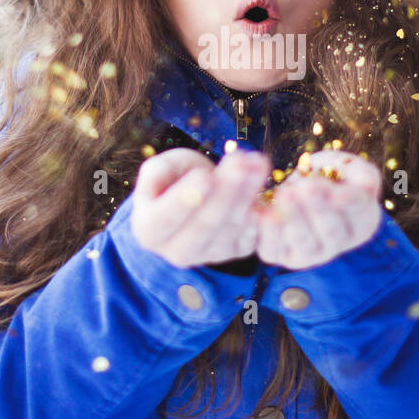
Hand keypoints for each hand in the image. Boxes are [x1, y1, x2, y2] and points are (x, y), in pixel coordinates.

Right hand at [130, 146, 270, 268]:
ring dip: (248, 193)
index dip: (185, 199)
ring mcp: (208, 255)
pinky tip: (269, 186)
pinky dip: (262, 211)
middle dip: (225, 191)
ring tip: (258, 163)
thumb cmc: (174, 180)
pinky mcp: (235, 252)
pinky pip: (251, 235)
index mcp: (149, 230)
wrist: (195, 198)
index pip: (165, 218)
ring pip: (231, 227)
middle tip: (241, 163)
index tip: (204, 177)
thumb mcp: (160, 168)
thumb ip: (160, 171)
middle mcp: (176, 251)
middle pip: (204, 225)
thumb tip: (192, 178)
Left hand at [253, 150, 383, 270]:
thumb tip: (362, 179)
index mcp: (361, 221)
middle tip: (304, 188)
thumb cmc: (330, 177)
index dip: (346, 200)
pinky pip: (273, 249)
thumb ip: (356, 170)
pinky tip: (262, 213)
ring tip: (284, 195)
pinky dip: (266, 233)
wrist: (302, 192)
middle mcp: (338, 244)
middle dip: (317, 210)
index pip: (358, 212)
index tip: (333, 187)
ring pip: (304, 245)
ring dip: (293, 220)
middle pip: (331, 233)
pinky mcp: (281, 255)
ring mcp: (310, 254)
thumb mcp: (347, 167)